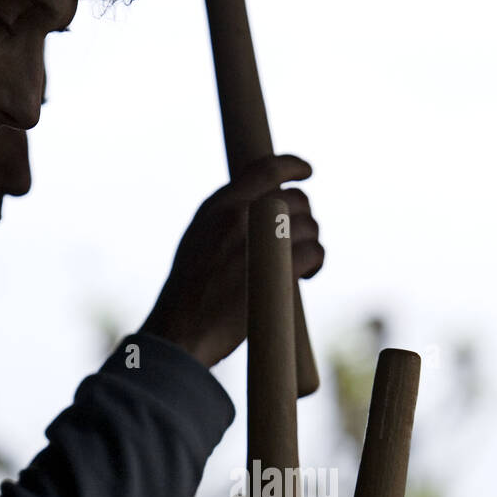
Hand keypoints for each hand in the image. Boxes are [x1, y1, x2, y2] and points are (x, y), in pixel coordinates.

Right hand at [140, 154, 323, 366]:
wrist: (180, 330)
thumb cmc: (188, 295)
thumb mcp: (197, 241)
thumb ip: (225, 220)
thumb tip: (256, 211)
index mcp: (219, 205)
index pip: (267, 169)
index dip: (293, 165)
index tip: (307, 171)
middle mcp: (240, 216)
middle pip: (294, 200)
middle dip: (304, 217)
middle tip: (299, 239)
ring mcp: (260, 241)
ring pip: (308, 226)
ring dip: (311, 242)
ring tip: (302, 263)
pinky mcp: (278, 269)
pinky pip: (313, 252)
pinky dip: (316, 262)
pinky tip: (307, 274)